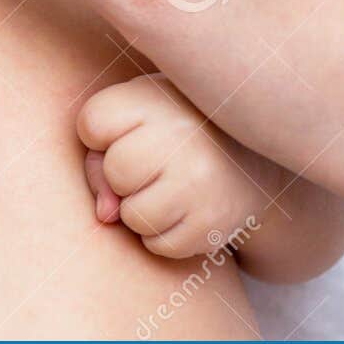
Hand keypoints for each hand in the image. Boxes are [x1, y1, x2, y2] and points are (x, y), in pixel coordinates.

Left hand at [78, 74, 274, 258]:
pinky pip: (159, 245)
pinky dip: (164, 234)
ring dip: (140, 210)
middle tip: (151, 164)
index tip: (127, 129)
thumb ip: (98, 157)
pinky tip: (184, 209)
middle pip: (114, 173)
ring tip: (167, 187)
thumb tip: (106, 215)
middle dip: (121, 176)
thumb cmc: (171, 130)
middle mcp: (181, 135)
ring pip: (132, 216)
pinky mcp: (213, 222)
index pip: (92, 123)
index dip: (100, 134)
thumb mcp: (132, 117)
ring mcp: (200, 181)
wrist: (251, 155)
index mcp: (154, 98)